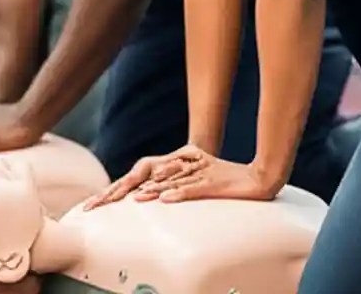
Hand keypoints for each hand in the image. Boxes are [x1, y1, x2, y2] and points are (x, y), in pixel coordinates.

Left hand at [88, 146, 281, 208]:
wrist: (257, 178)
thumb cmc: (226, 179)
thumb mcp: (198, 178)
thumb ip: (178, 182)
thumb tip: (157, 194)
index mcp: (180, 161)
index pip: (146, 173)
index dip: (123, 186)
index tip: (102, 199)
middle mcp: (186, 163)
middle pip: (153, 175)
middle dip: (131, 188)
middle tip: (111, 200)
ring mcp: (199, 171)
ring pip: (172, 181)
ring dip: (154, 191)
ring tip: (137, 199)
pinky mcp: (212, 181)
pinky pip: (192, 188)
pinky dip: (179, 193)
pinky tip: (166, 200)